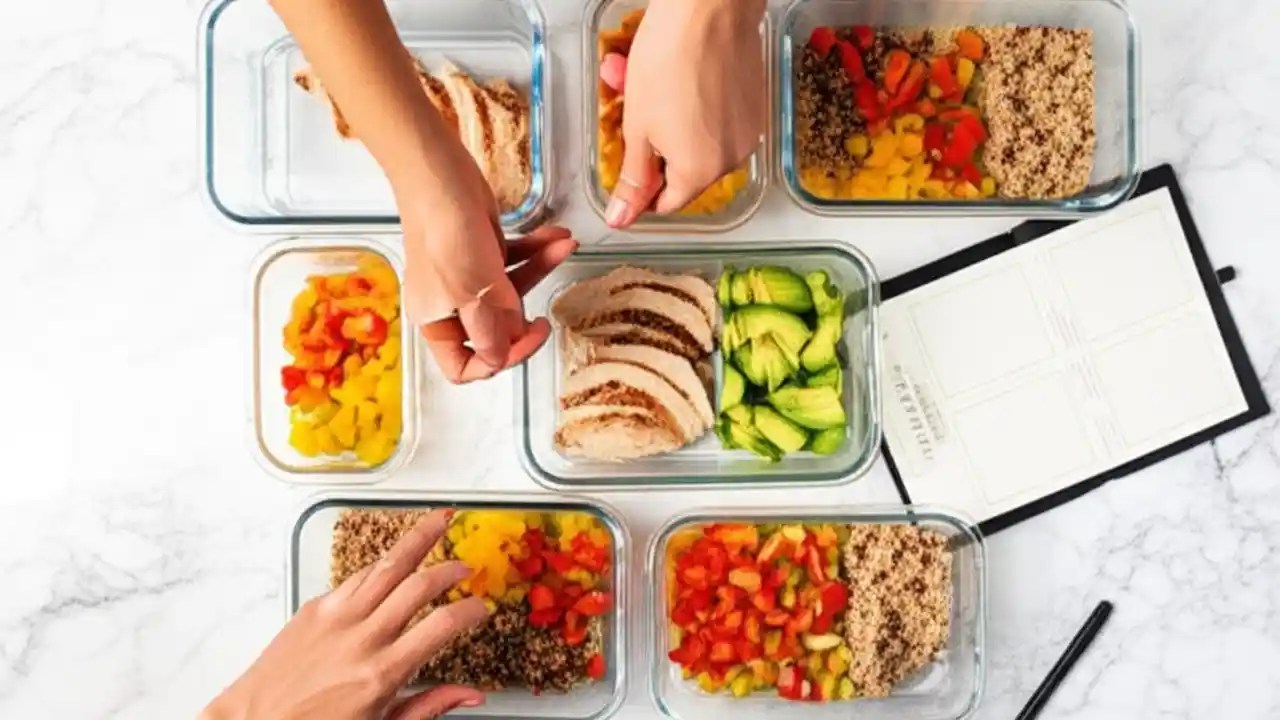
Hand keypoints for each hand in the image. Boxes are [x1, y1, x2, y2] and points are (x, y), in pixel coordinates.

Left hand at [201, 510, 487, 719]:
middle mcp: (361, 638)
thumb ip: (429, 706)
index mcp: (381, 673)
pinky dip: (380, 564)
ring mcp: (336, 618)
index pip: (442, 625)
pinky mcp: (314, 608)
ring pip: (386, 566)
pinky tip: (394, 559)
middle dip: (450, 568)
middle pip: (418, 585)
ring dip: (417, 539)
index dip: (470, 611)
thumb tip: (472, 694)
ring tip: (439, 521)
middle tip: (467, 565)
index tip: (481, 608)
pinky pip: (356, 576)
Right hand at [398, 141, 576, 382]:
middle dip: (527, 314)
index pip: (464, 366)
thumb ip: (492, 328)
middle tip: (550, 310)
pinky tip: (557, 236)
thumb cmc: (447, 230)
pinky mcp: (484, 249)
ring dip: (542, 270)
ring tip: (566, 245)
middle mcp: (451, 304)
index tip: (528, 339)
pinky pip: (516, 261)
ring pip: (513, 292)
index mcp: (437, 322)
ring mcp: (469, 276)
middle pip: (497, 330)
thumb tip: (501, 360)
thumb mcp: (474, 289)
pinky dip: (537, 251)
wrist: (438, 169)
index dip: (500, 361)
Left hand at [604, 0, 766, 226]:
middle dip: (656, 148)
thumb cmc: (667, 61)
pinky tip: (684, 80)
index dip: (641, 190)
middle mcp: (731, 161)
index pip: (667, 203)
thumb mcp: (636, 126)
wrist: (709, 9)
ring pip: (702, 144)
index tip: (628, 166)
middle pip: (685, 172)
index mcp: (698, 173)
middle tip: (634, 113)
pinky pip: (721, 123)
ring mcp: (748, 133)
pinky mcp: (756, 107)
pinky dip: (699, 110)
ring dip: (675, 127)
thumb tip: (621, 219)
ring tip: (654, 90)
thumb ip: (633, 179)